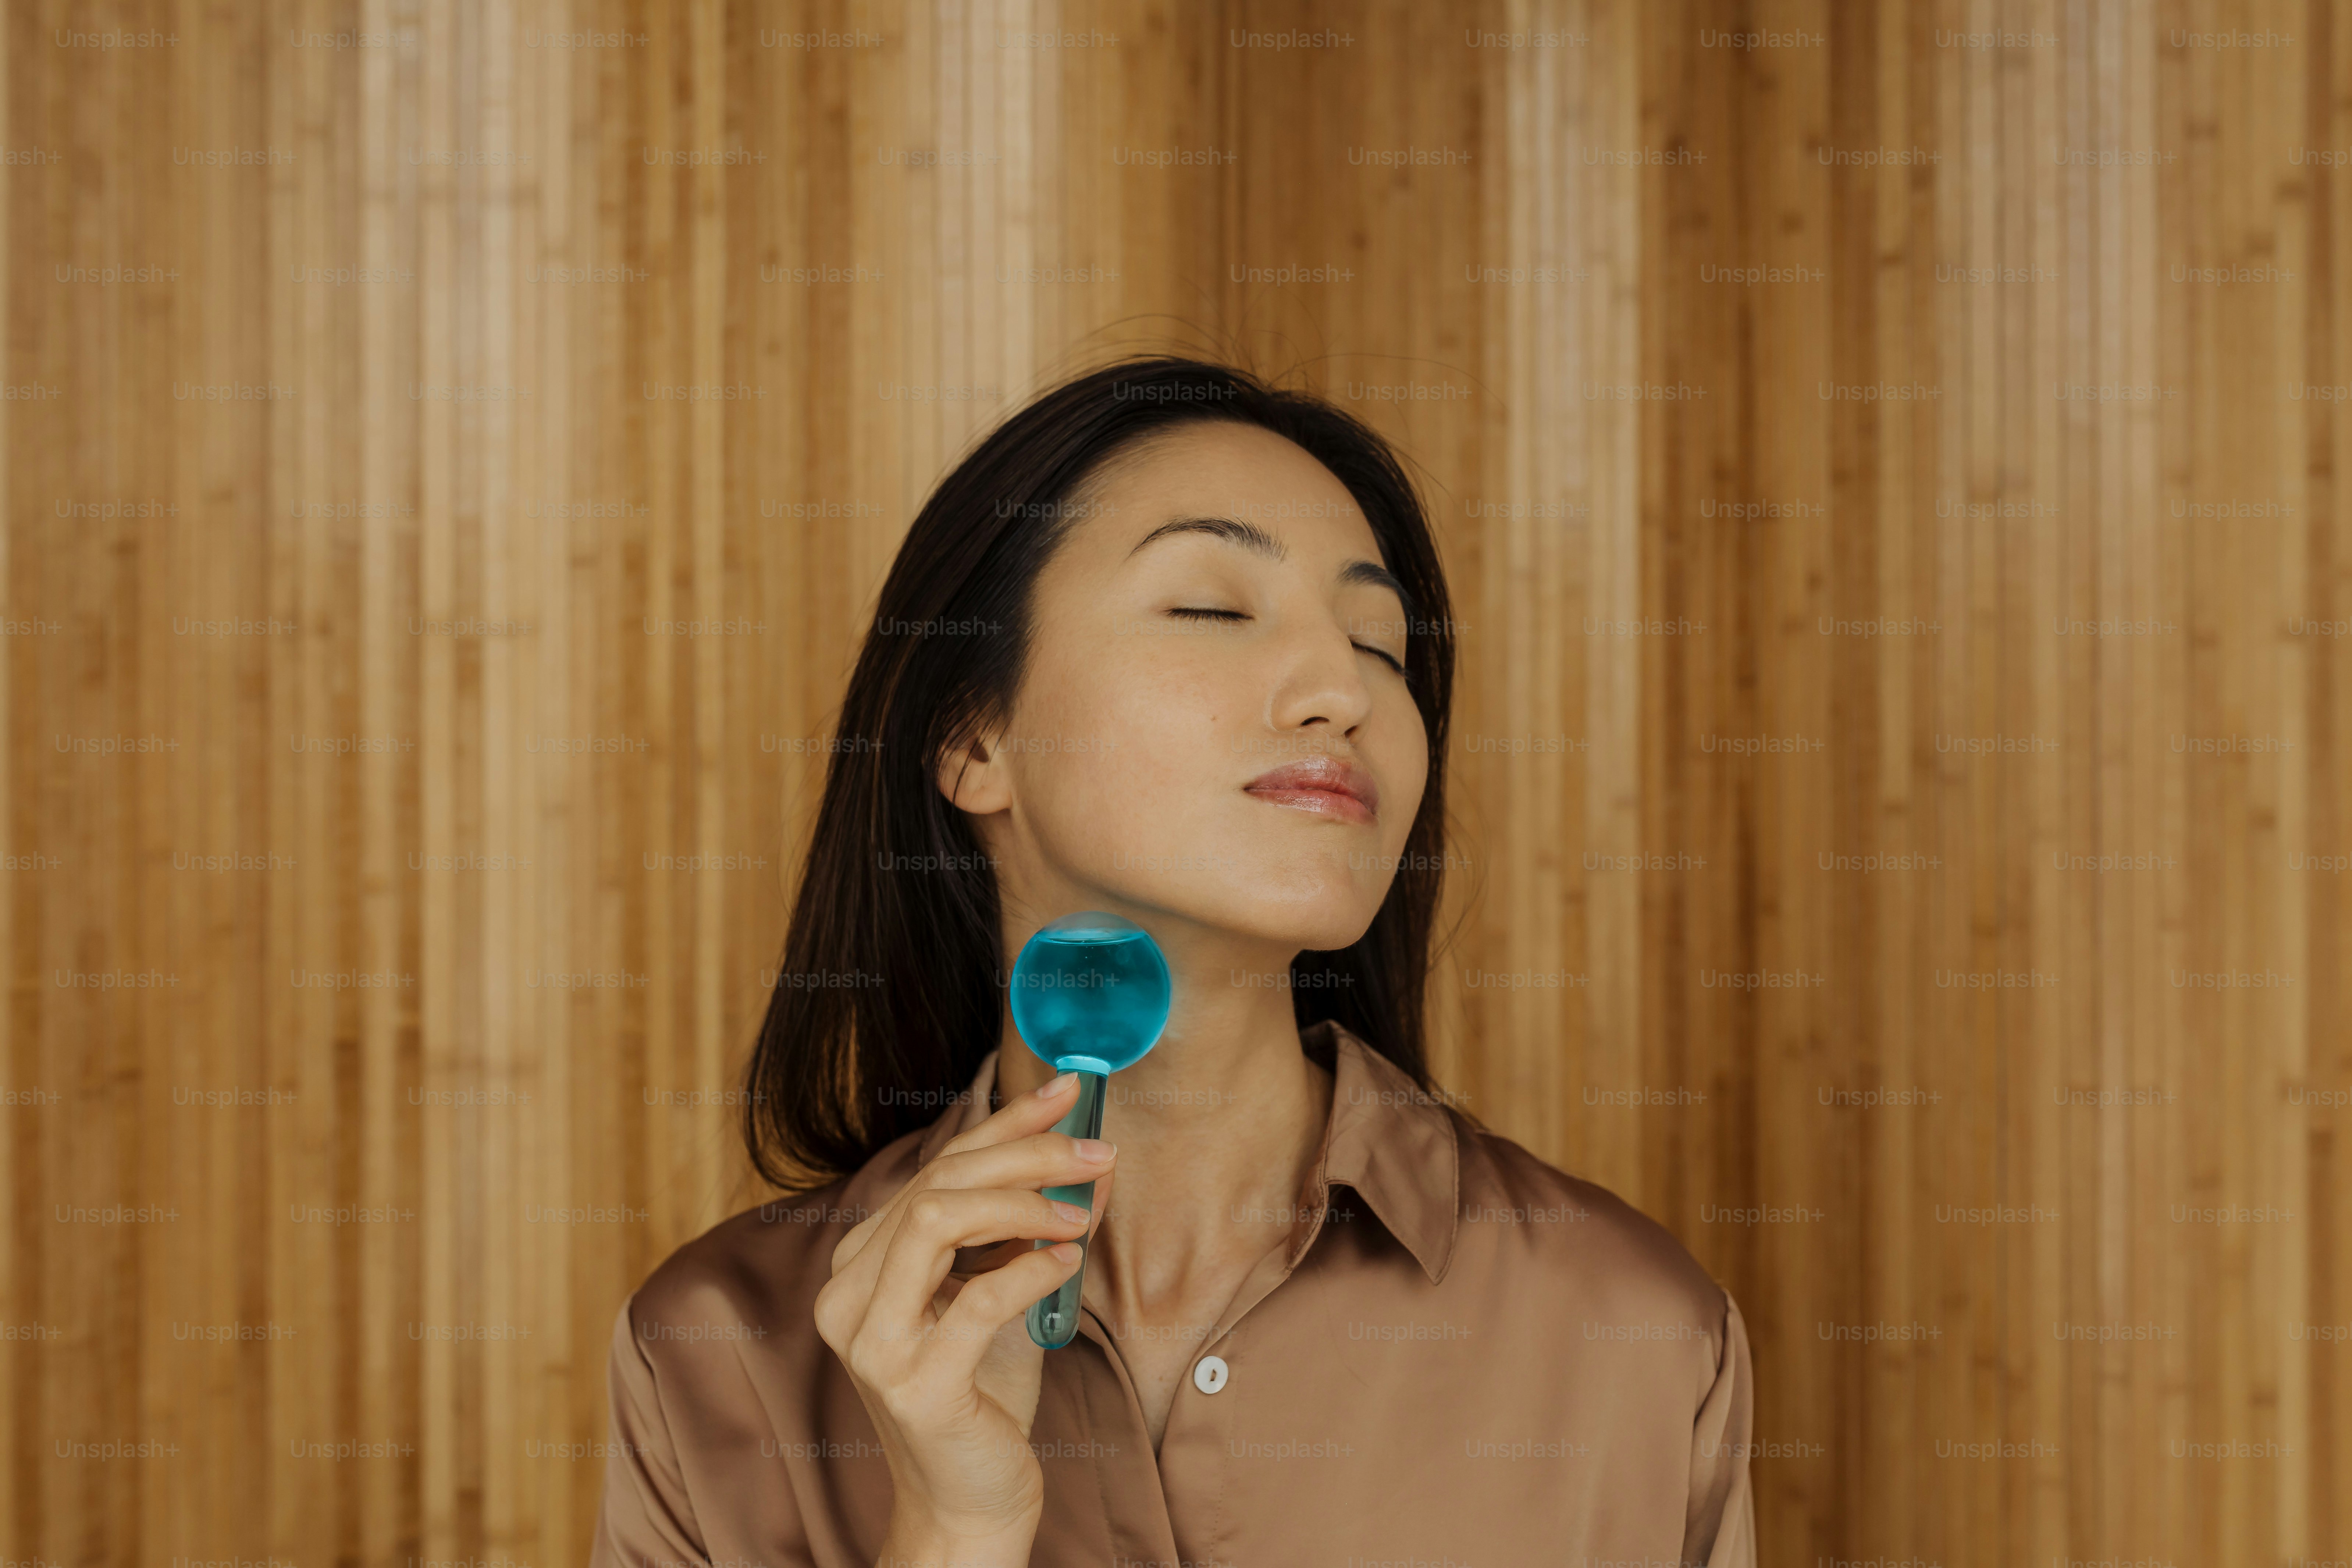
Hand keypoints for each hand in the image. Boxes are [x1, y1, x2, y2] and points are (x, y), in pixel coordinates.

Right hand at [813, 1071, 1116, 1564]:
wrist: (970, 1500)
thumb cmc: (982, 1394)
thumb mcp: (996, 1293)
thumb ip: (1018, 1231)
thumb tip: (1081, 1160)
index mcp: (860, 1264)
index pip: (935, 1167)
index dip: (1004, 1122)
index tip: (1067, 1091)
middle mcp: (848, 1295)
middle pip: (937, 1184)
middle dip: (1026, 1154)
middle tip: (1097, 1154)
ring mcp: (873, 1342)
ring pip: (938, 1220)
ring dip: (1023, 1204)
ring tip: (1080, 1215)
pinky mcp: (916, 1385)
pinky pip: (979, 1298)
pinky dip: (1033, 1270)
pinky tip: (1067, 1264)